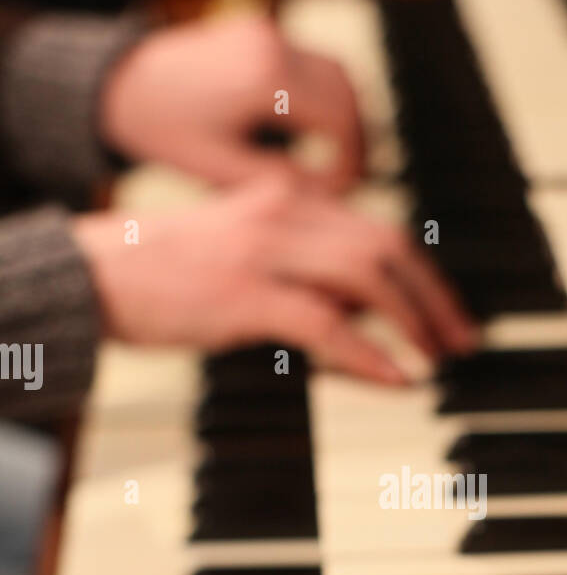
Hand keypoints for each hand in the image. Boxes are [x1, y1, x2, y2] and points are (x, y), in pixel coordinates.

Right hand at [71, 178, 477, 380]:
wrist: (97, 271)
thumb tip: (368, 312)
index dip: (426, 276)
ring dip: (414, 321)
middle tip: (462, 341)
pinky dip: (368, 352)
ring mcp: (266, 250)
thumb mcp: (252, 253)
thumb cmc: (172, 270)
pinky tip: (395, 376)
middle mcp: (287, 212)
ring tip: (438, 358)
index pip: (381, 231)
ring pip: (368, 276)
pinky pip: (325, 322)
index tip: (450, 315)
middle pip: (389, 247)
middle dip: (435, 298)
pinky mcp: (245, 293)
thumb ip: (308, 269)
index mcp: (291, 198)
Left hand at [99, 13, 364, 191]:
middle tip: (354, 178)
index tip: (343, 191)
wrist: (120, 84)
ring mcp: (267, 32)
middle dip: (357, 139)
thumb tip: (334, 199)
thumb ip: (283, 183)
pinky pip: (312, 62)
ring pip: (337, 73)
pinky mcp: (260, 30)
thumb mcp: (222, 169)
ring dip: (347, 115)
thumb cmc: (164, 130)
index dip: (349, 162)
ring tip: (341, 157)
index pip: (337, 122)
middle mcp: (271, 46)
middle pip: (347, 92)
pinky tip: (317, 131)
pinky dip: (325, 96)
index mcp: (264, 79)